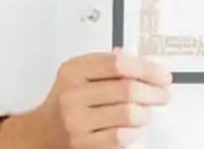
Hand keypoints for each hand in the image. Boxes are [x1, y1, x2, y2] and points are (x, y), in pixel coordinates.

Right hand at [0, 50, 171, 148]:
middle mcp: (72, 95)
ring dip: (146, 113)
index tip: (162, 75)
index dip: (146, 68)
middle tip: (163, 94)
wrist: (40, 133)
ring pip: (129, 114)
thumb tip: (142, 62)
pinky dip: (134, 131)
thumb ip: (107, 64)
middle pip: (127, 89)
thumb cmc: (66, 101)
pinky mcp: (82, 145)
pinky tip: (133, 127)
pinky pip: (121, 136)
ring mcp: (76, 122)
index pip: (118, 64)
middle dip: (154, 92)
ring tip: (146, 112)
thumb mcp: (78, 74)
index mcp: (73, 71)